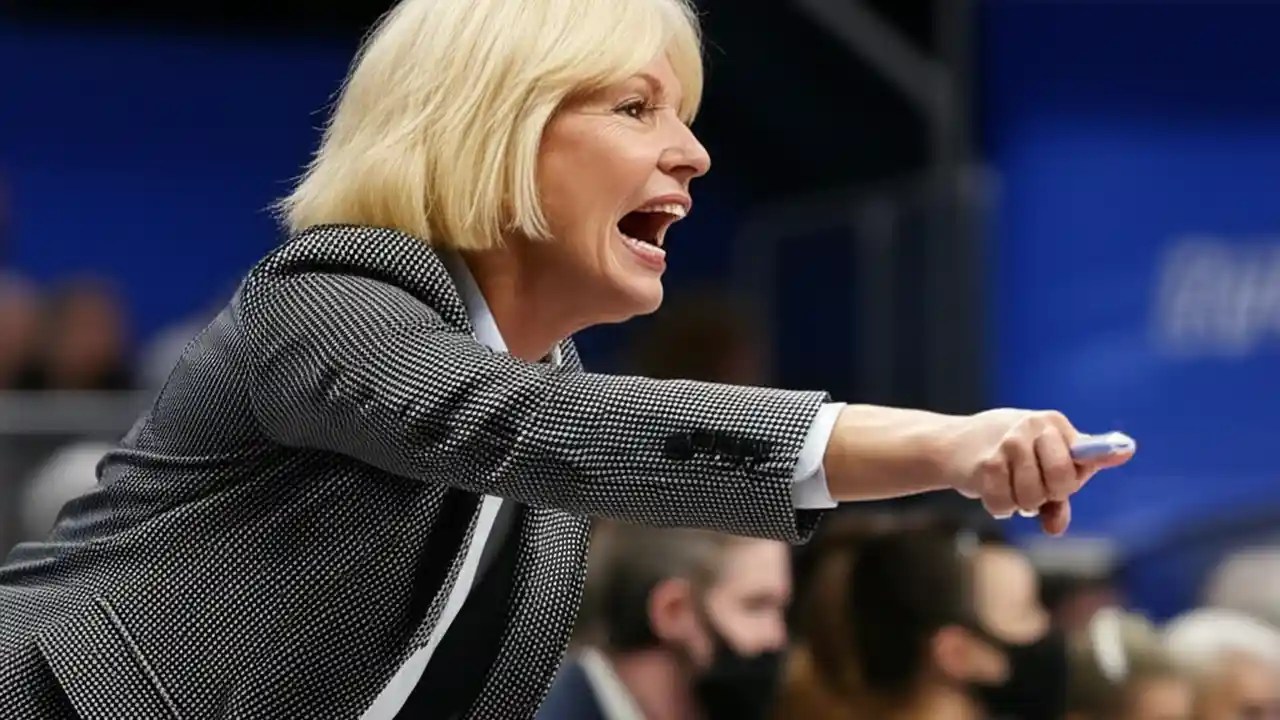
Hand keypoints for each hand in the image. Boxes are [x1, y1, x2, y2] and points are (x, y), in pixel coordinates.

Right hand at [940, 409, 1134, 534]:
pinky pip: (1005, 505)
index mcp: (1054, 423)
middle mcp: (1033, 426)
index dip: (1088, 468)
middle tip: (1033, 489)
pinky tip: (991, 491)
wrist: (950, 445)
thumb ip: (1058, 491)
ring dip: (1021, 504)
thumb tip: (1056, 528)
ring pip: (1032, 498)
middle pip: (1062, 481)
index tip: (1118, 455)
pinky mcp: (986, 463)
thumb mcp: (1037, 465)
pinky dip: (999, 508)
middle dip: (1048, 495)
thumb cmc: (1005, 457)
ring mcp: (1009, 443)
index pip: (1086, 456)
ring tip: (1009, 488)